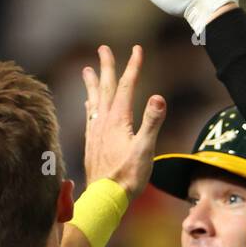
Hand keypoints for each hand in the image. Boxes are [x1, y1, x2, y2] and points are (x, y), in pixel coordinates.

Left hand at [81, 44, 166, 200]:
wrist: (106, 198)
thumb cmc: (128, 176)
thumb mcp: (145, 149)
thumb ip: (151, 122)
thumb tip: (159, 97)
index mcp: (118, 119)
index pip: (127, 86)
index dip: (133, 66)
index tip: (137, 48)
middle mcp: (104, 122)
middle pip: (105, 88)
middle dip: (106, 66)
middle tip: (103, 48)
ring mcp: (96, 132)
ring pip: (93, 100)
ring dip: (92, 83)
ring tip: (87, 69)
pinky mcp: (92, 143)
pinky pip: (90, 117)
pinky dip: (90, 105)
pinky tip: (88, 104)